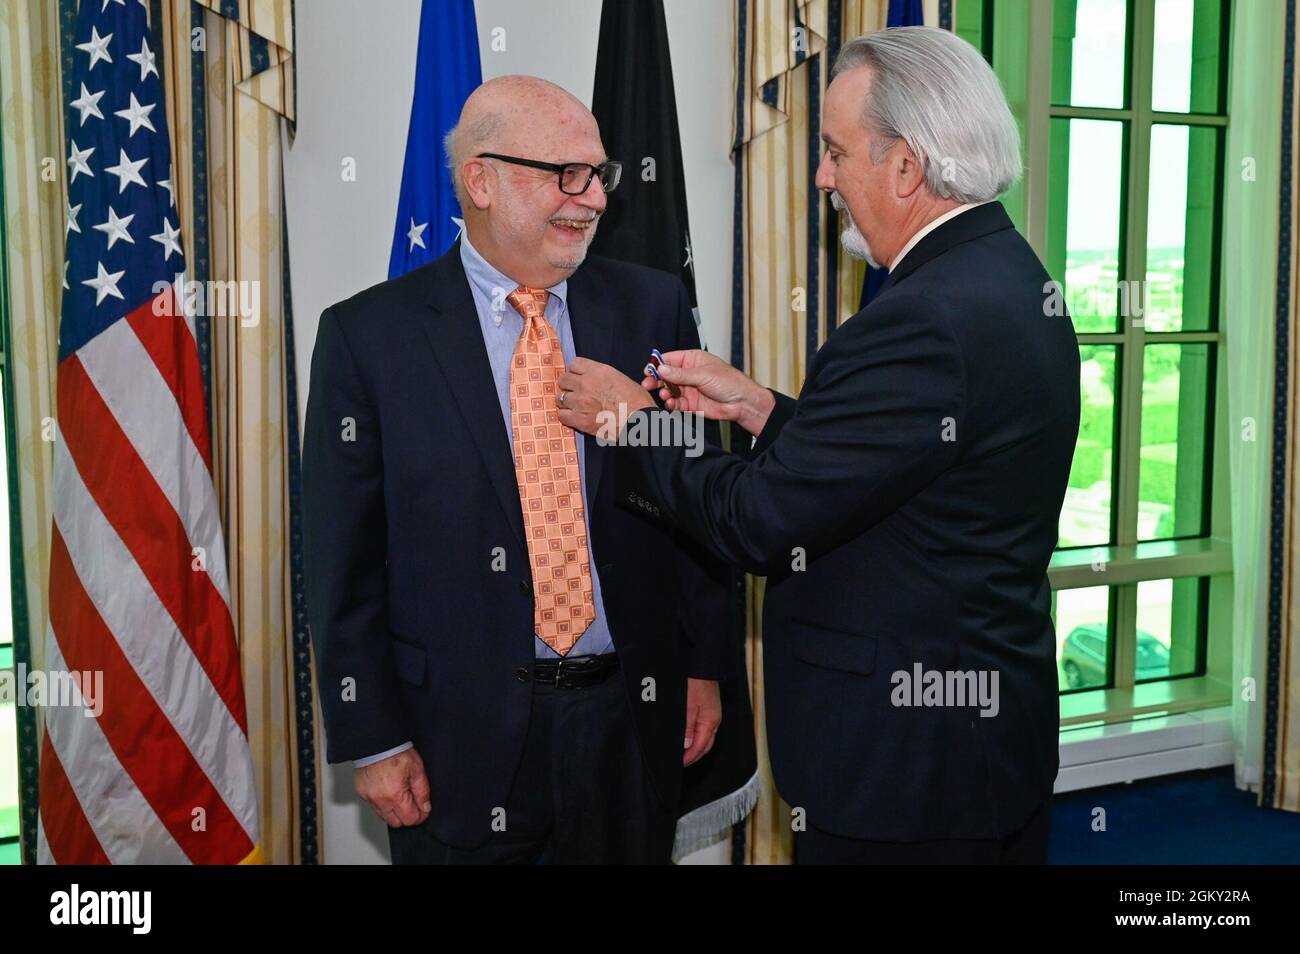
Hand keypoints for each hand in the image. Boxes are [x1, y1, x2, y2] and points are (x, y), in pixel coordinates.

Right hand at [355, 747, 431, 827]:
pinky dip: (383, 803)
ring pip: (384, 816)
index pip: (410, 819)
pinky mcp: (362, 793)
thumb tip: (425, 808)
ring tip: (400, 795)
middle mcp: (379, 800)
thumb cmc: (396, 751)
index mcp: (395, 795)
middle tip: (412, 802)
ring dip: (394, 811)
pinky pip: (374, 806)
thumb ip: (422, 792)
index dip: (420, 815)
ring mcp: (369, 798)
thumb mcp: (417, 769)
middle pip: (396, 822)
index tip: (423, 810)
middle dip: (406, 815)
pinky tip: (388, 791)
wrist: (376, 741)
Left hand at [557, 357, 654, 436]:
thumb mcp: (621, 378)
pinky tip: (575, 417)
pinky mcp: (579, 419)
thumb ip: (602, 376)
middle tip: (575, 392)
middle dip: (568, 386)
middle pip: (563, 379)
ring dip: (567, 402)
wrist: (639, 422)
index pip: (573, 364)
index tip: (577, 377)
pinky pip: (562, 415)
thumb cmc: (637, 402)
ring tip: (576, 407)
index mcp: (598, 371)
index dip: (574, 371)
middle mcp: (586, 383)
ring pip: (560, 398)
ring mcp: (580, 401)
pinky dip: (567, 417)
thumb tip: (592, 379)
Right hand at [641, 350, 775, 435]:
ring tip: (665, 396)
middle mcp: (689, 374)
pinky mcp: (691, 404)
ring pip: (669, 390)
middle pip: (666, 376)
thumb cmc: (729, 382)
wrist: (742, 403)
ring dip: (664, 393)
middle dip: (656, 380)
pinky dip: (671, 405)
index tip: (648, 370)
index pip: (669, 359)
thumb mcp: (703, 374)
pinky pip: (676, 403)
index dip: (657, 364)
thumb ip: (680, 374)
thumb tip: (661, 369)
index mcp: (692, 359)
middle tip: (648, 385)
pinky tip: (671, 405)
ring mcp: (689, 389)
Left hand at [683, 677, 721, 766]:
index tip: (679, 764)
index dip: (690, 758)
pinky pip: (703, 728)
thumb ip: (688, 727)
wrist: (702, 663)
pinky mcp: (708, 708)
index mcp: (711, 722)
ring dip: (696, 747)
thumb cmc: (696, 681)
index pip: (701, 747)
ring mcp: (712, 714)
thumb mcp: (689, 705)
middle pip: (706, 745)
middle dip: (694, 756)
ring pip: (705, 737)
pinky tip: (688, 736)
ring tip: (683, 753)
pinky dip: (696, 736)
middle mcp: (714, 720)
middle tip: (681, 763)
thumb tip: (686, 745)